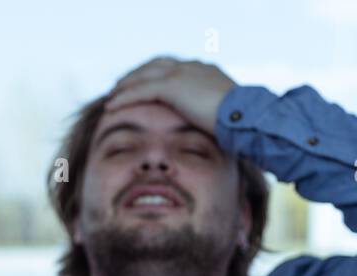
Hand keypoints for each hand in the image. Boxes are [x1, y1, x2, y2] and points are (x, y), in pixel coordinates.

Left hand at [104, 56, 237, 135]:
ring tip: (111, 97)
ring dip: (125, 86)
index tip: (144, 86)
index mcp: (204, 70)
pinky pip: (140, 90)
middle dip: (136, 76)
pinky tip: (111, 106)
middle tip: (120, 88)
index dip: (155, 76)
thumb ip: (210, 114)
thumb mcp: (223, 115)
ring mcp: (182, 73)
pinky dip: (124, 98)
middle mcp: (191, 67)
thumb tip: (209, 129)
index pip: (173, 68)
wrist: (246, 117)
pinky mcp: (173, 86)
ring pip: (143, 76)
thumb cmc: (241, 123)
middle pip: (154, 66)